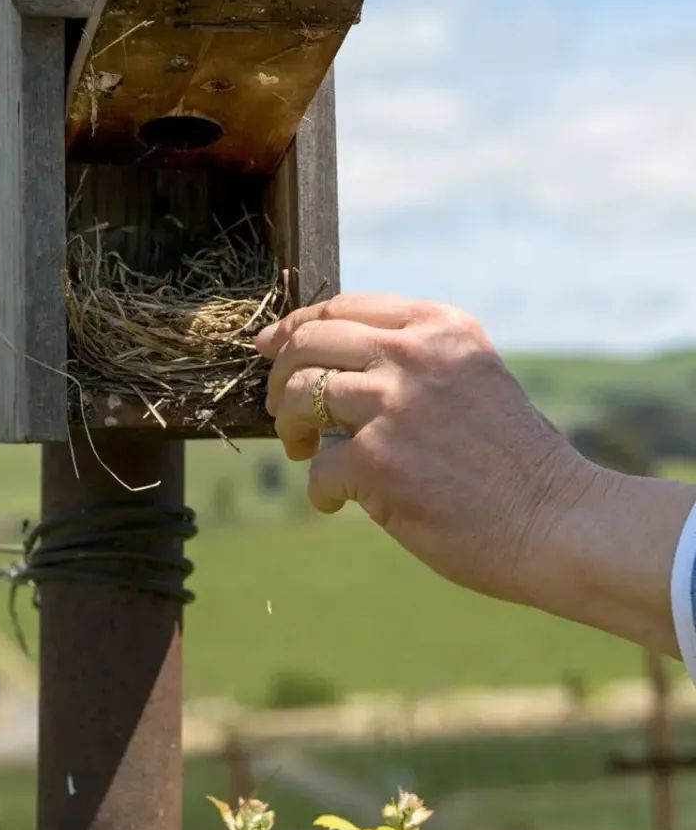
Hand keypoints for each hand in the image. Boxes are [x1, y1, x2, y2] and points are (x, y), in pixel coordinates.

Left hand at [254, 293, 598, 606]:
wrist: (559, 522)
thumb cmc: (513, 460)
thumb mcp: (471, 377)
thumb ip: (414, 360)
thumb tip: (331, 363)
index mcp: (439, 326)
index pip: (341, 307)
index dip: (294, 328)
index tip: (270, 348)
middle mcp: (414, 354)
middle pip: (308, 343)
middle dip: (279, 376)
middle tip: (281, 410)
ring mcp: (393, 404)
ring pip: (298, 396)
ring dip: (288, 426)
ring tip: (301, 450)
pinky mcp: (377, 460)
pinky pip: (317, 467)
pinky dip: (320, 490)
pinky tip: (339, 502)